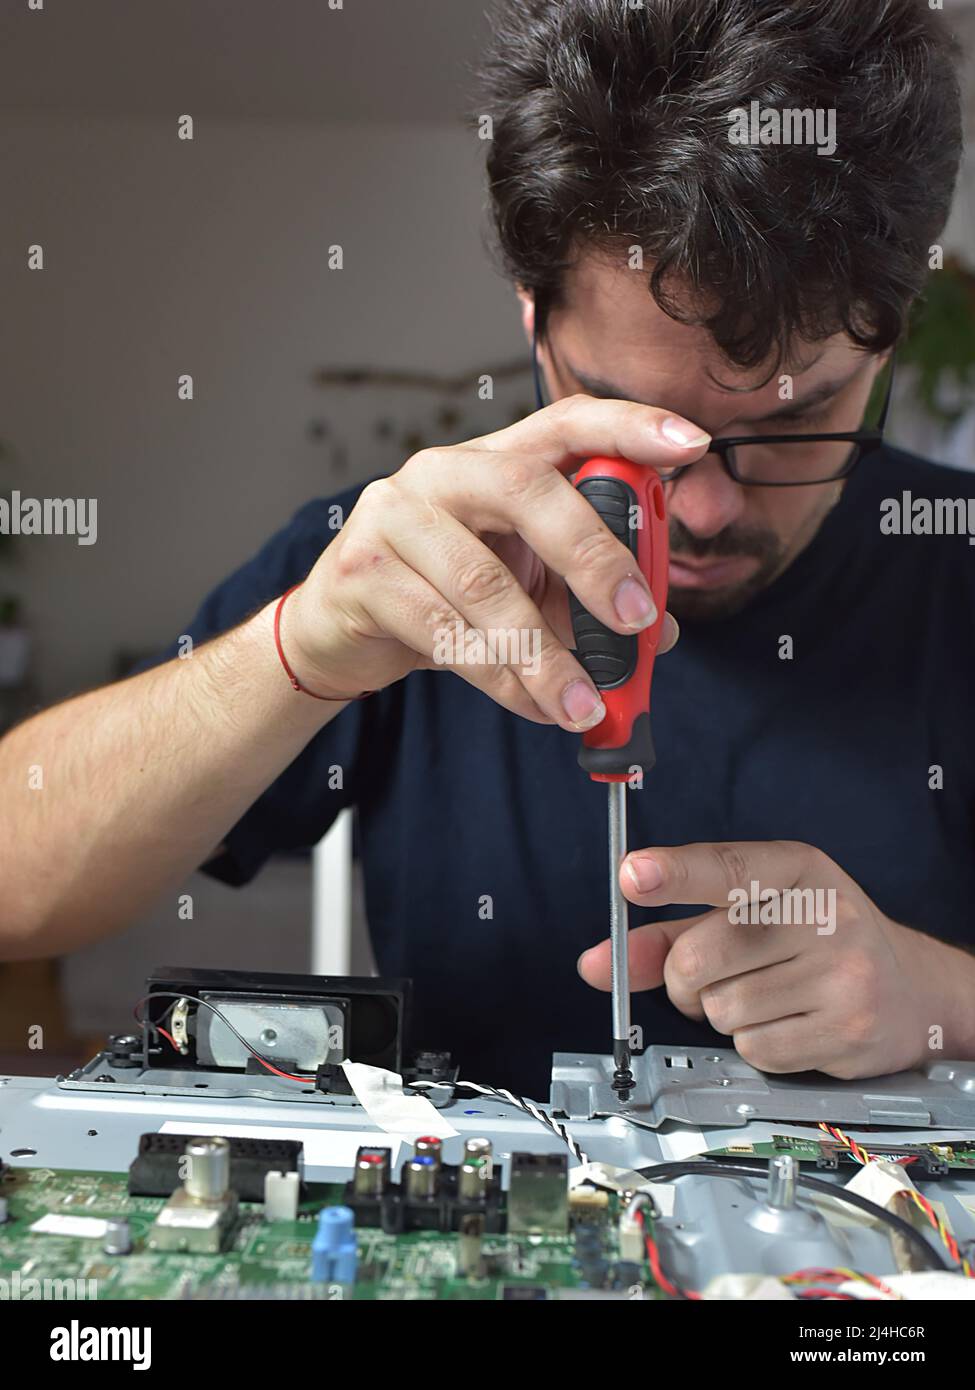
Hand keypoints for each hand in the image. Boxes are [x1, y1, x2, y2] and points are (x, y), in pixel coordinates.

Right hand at [279, 396, 708, 718]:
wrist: (337, 631)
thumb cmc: (441, 596)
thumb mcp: (521, 583)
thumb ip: (583, 593)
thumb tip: (658, 632)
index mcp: (492, 459)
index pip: (565, 422)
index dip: (630, 427)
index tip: (690, 443)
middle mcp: (442, 473)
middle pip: (526, 490)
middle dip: (593, 555)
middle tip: (636, 619)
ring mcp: (395, 517)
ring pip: (484, 584)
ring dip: (544, 654)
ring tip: (583, 705)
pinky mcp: (363, 575)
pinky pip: (445, 633)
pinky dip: (501, 679)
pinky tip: (534, 707)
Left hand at [578, 839, 974, 1076]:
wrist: (910, 988)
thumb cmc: (815, 941)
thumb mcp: (751, 914)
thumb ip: (669, 934)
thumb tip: (598, 964)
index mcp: (798, 869)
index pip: (728, 866)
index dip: (675, 873)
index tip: (634, 874)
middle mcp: (825, 914)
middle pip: (702, 955)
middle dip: (685, 978)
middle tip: (712, 976)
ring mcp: (842, 974)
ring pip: (720, 1009)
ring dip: (722, 1012)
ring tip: (765, 994)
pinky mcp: (848, 1030)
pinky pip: (753, 1049)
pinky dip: (755, 1044)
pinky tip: (788, 1022)